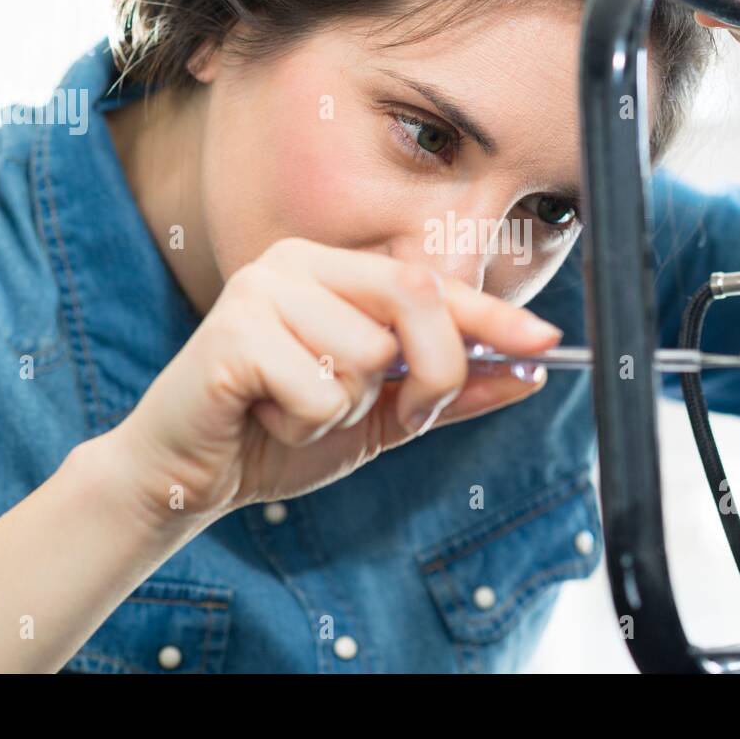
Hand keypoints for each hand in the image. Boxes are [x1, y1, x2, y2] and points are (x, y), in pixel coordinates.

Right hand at [106, 237, 562, 521]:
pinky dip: (305, 426)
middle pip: (415, 300)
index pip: (431, 285)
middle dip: (431, 373)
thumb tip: (528, 373)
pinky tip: (264, 416)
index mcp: (333, 269)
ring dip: (346, 410)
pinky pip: (320, 390)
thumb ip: (447, 392)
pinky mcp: (233, 331)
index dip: (493, 316)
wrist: (192, 476)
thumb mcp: (381, 417)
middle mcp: (297, 262)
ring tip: (295, 409)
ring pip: (369, 356)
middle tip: (394, 413)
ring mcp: (262, 288)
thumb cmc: (280, 435)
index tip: (547, 342)